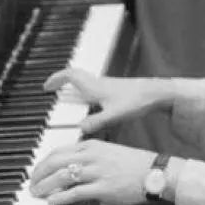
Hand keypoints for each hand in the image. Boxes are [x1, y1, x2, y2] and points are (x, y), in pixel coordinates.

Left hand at [29, 139, 154, 204]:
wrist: (157, 172)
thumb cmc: (135, 164)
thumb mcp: (109, 152)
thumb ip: (89, 158)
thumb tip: (71, 172)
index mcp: (91, 145)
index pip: (58, 152)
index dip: (43, 164)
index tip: (36, 172)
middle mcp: (91, 156)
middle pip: (55, 163)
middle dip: (39, 175)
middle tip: (31, 185)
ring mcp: (97, 172)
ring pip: (61, 177)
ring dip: (45, 187)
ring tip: (37, 194)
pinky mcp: (103, 188)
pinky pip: (75, 192)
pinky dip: (60, 197)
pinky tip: (51, 201)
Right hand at [44, 69, 167, 135]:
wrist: (158, 94)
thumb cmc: (138, 101)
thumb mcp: (114, 115)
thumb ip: (96, 122)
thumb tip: (79, 128)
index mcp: (95, 87)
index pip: (70, 75)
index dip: (56, 79)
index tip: (46, 87)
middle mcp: (100, 84)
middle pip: (76, 76)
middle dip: (62, 81)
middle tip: (52, 89)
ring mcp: (108, 87)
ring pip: (86, 82)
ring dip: (74, 87)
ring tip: (67, 97)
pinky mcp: (116, 91)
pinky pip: (95, 89)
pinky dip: (86, 94)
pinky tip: (89, 105)